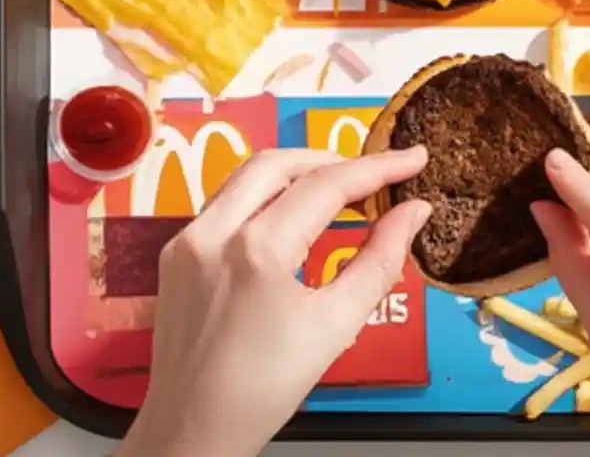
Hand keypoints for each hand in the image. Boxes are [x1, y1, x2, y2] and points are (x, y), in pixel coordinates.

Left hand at [117, 147, 430, 456]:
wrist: (193, 430)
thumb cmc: (265, 389)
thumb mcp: (336, 326)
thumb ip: (380, 261)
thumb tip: (413, 212)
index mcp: (256, 251)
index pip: (327, 186)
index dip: (378, 167)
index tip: (413, 159)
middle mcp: (213, 233)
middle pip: (280, 163)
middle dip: (332, 161)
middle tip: (374, 174)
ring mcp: (187, 241)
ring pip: (246, 178)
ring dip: (295, 175)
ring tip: (339, 192)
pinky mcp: (175, 255)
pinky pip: (225, 205)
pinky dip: (264, 199)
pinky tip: (290, 222)